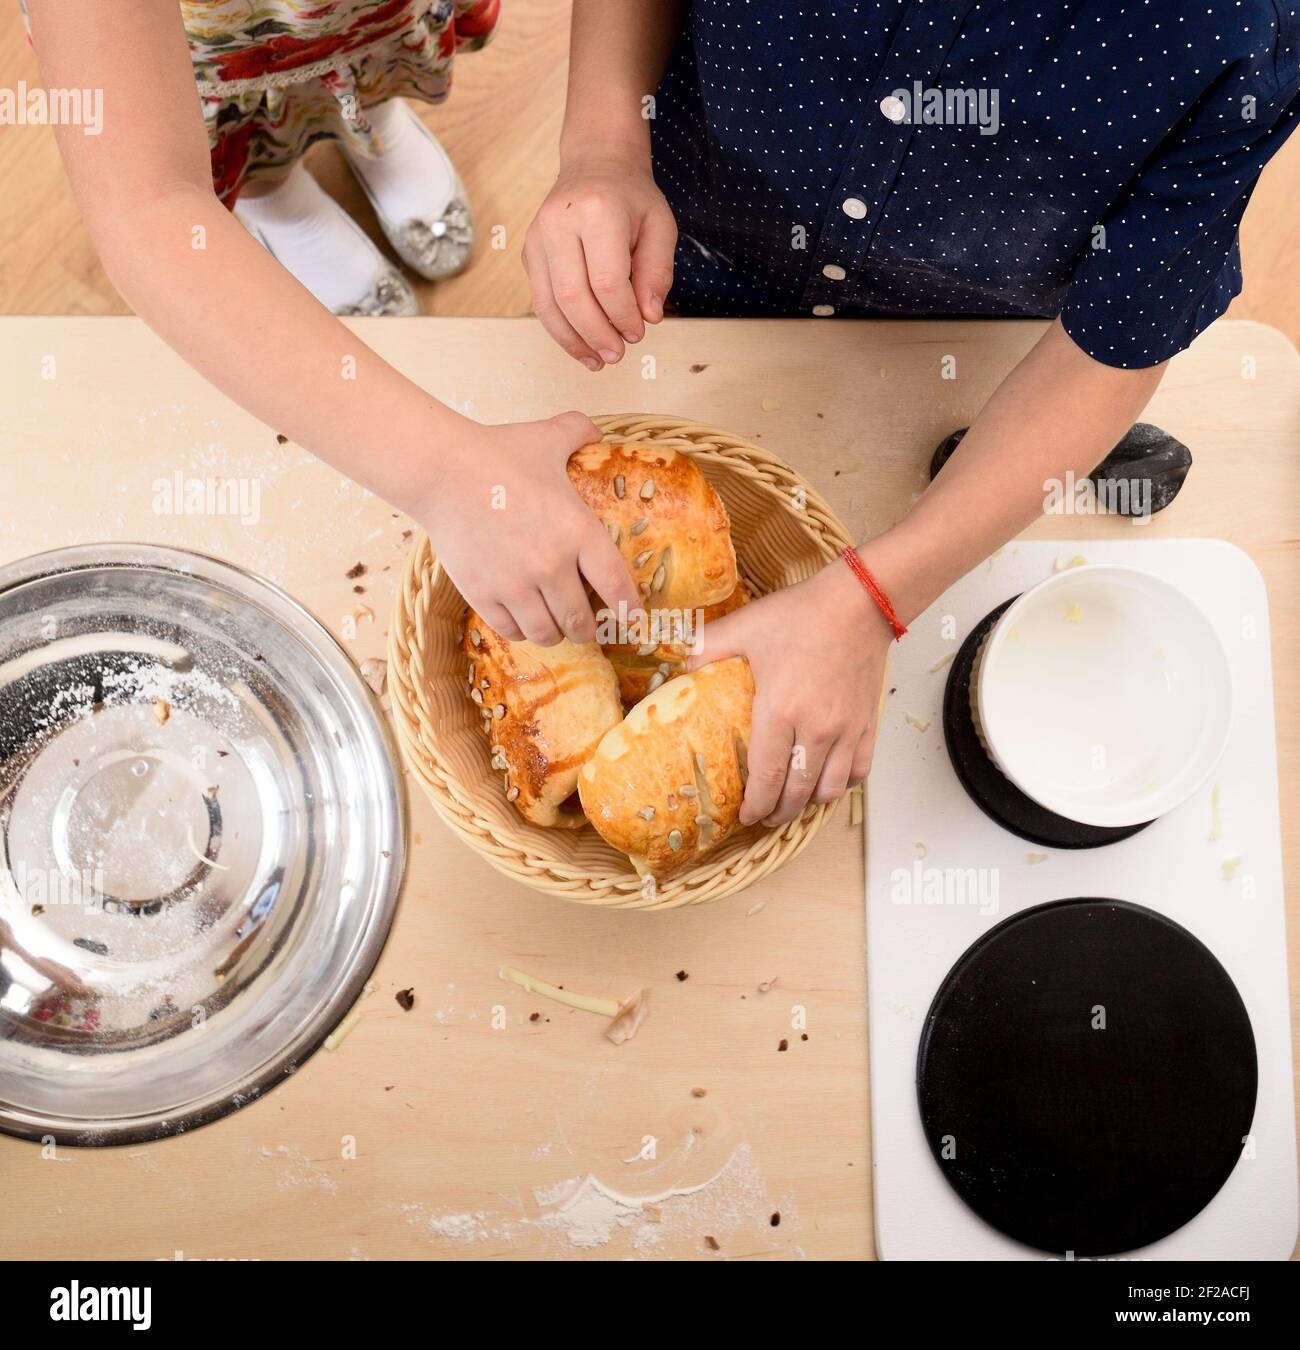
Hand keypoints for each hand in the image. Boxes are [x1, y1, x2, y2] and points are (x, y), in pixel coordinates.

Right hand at [418, 411, 640, 645]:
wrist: (441, 469)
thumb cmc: (497, 453)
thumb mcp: (547, 437)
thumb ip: (578, 433)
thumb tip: (597, 433)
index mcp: (578, 530)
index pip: (616, 585)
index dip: (628, 609)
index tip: (632, 618)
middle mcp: (551, 564)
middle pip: (581, 621)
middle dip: (588, 630)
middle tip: (587, 627)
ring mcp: (515, 584)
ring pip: (547, 633)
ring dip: (555, 633)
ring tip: (554, 626)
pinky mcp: (483, 594)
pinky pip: (511, 630)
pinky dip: (521, 630)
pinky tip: (522, 620)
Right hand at [524, 153, 676, 368]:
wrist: (595, 164)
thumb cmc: (630, 198)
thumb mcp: (660, 227)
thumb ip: (658, 272)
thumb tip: (648, 317)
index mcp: (596, 211)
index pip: (607, 281)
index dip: (623, 316)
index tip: (638, 333)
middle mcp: (558, 223)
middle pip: (573, 297)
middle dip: (596, 334)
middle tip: (617, 355)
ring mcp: (537, 238)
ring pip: (549, 304)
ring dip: (573, 340)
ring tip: (597, 360)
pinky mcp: (528, 253)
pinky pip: (540, 301)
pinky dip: (560, 330)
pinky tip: (580, 345)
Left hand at [688, 560, 893, 825]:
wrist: (861, 602)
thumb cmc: (803, 614)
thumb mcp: (743, 627)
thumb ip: (705, 649)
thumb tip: (677, 669)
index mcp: (781, 711)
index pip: (766, 776)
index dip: (754, 804)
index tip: (744, 815)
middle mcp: (816, 729)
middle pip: (796, 792)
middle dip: (777, 812)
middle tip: (764, 815)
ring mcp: (846, 730)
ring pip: (829, 789)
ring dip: (808, 803)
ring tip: (793, 802)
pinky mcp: (868, 724)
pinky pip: (858, 771)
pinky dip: (841, 784)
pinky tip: (827, 780)